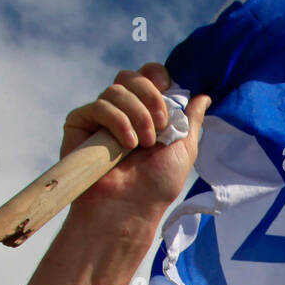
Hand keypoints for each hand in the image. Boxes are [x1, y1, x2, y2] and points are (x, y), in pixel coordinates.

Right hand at [61, 62, 210, 224]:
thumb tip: (203, 96)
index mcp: (146, 112)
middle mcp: (122, 111)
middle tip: (160, 126)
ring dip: (137, 115)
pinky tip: (126, 144)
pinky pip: (99, 106)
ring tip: (143, 144)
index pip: (148, 76)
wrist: (130, 207)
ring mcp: (100, 117)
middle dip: (151, 97)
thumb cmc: (157, 185)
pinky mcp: (80, 124)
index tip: (167, 91)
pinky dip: (117, 121)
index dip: (157, 77)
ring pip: (117, 90)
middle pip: (132, 77)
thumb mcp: (184, 148)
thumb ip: (191, 119)